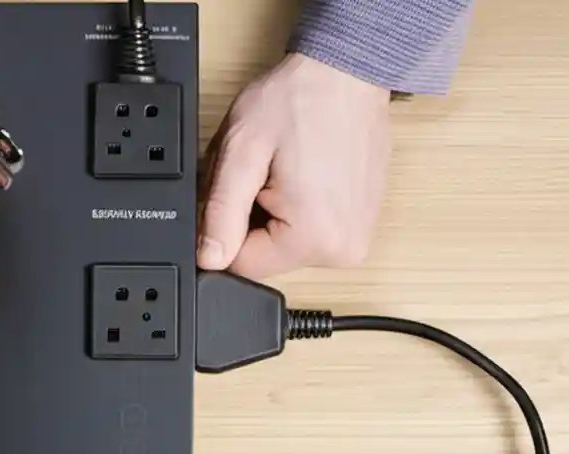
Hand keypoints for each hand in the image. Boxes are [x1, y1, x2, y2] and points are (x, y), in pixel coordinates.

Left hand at [197, 54, 391, 277]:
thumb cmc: (301, 100)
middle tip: (265, 171)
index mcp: (314, 239)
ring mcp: (356, 238)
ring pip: (286, 243)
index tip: (241, 188)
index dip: (226, 227)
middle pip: (266, 255)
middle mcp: (342, 249)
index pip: (242, 264)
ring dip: (274, 209)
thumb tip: (208, 257)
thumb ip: (219, 212)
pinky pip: (311, 230)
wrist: (347, 73)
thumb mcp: (241, 152)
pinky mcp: (361, 225)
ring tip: (288, 167)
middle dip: (252, 215)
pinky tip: (305, 171)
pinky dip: (299, 206)